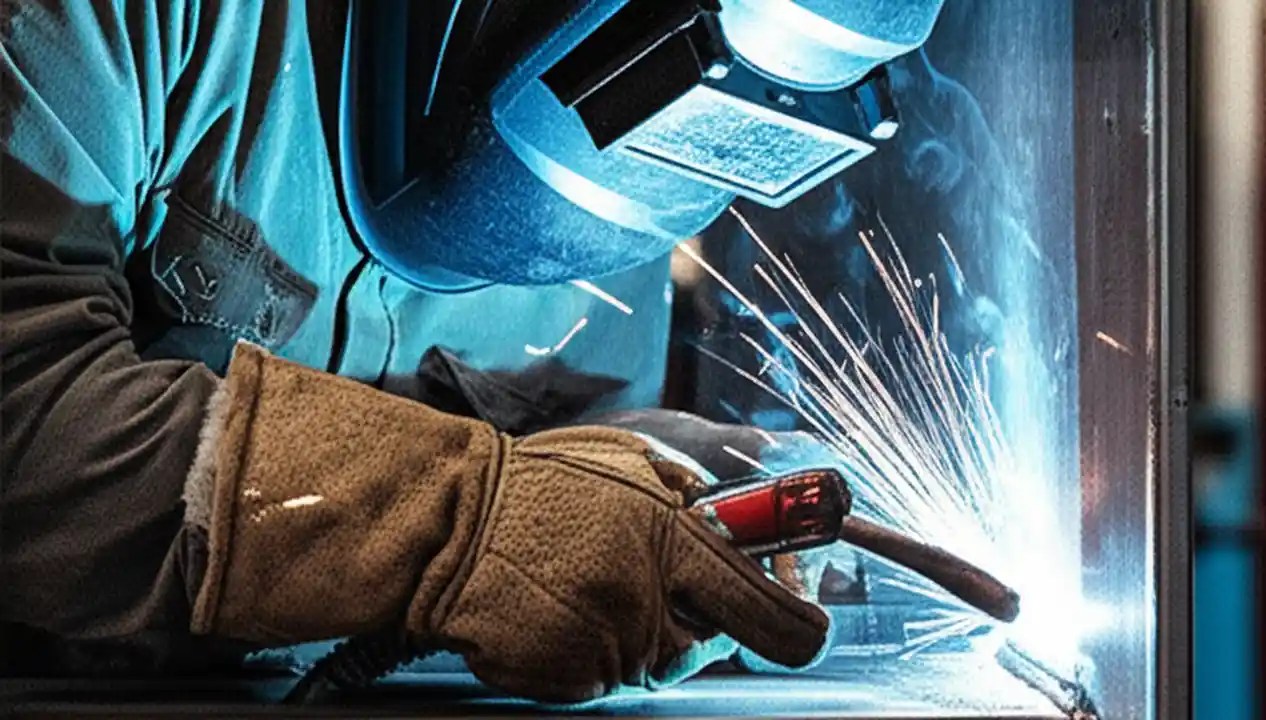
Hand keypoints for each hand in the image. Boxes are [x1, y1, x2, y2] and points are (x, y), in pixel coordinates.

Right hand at [190, 345, 827, 703]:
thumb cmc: (535, 483)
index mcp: (673, 543)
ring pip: (653, 661)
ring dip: (638, 630)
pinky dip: (594, 650)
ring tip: (587, 580)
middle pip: (710, 645)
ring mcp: (605, 648)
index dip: (799, 623)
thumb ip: (686, 490)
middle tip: (654, 578)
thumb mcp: (625, 458)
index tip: (806, 622)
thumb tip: (726, 515)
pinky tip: (561, 605)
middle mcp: (647, 604)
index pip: (768, 612)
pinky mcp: (567, 681)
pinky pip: (604, 676)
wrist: (448, 526)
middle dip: (693, 617)